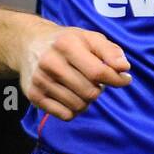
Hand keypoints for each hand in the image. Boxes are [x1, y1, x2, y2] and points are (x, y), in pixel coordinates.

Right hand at [17, 17, 131, 120]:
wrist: (29, 44)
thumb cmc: (66, 42)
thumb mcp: (89, 38)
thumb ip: (110, 51)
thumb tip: (124, 68)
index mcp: (66, 44)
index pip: (98, 72)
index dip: (117, 79)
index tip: (124, 79)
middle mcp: (50, 62)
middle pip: (90, 92)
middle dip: (99, 89)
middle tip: (94, 80)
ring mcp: (40, 81)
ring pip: (79, 106)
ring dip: (87, 100)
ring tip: (81, 87)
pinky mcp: (34, 96)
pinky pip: (65, 115)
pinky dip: (74, 109)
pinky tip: (70, 96)